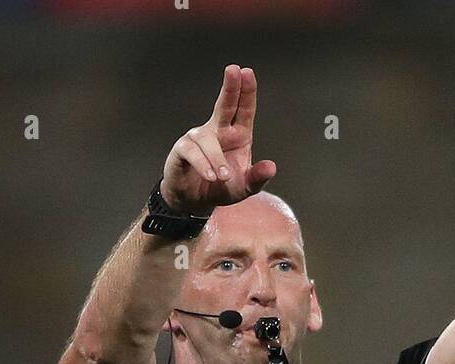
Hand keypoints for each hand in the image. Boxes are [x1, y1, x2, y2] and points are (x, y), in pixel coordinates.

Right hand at [160, 64, 276, 214]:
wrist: (196, 201)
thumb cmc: (222, 188)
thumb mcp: (245, 188)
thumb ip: (258, 178)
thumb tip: (271, 167)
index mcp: (238, 134)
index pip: (243, 109)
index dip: (246, 91)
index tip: (247, 73)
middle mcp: (218, 130)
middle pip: (225, 104)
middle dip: (230, 87)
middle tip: (234, 70)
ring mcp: (199, 137)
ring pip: (207, 139)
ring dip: (216, 159)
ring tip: (222, 177)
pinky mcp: (183, 149)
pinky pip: (192, 152)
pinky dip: (203, 164)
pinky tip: (211, 176)